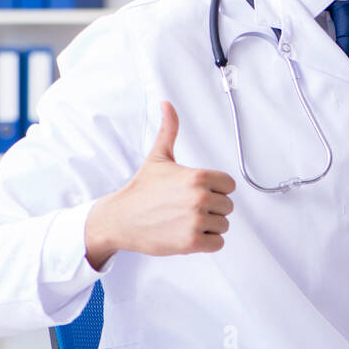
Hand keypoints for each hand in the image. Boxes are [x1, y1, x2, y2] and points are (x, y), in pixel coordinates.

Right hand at [85, 101, 236, 267]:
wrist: (119, 219)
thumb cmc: (140, 190)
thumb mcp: (158, 157)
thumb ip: (169, 130)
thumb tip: (166, 104)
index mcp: (198, 176)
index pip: (229, 186)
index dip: (215, 190)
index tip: (197, 192)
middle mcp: (200, 197)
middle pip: (227, 206)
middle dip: (211, 209)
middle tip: (186, 208)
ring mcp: (196, 220)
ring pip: (223, 225)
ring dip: (208, 227)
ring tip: (185, 221)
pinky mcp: (192, 242)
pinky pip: (218, 244)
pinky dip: (206, 243)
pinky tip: (188, 234)